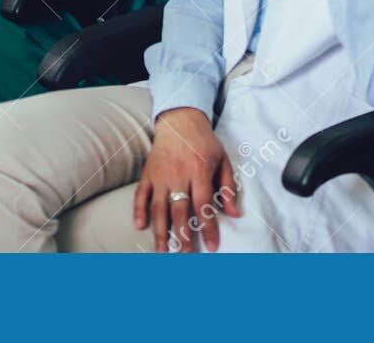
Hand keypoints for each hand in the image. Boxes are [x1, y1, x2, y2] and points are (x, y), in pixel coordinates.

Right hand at [133, 108, 240, 252]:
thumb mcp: (222, 159)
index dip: (208, 227)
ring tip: (163, 251)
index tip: (212, 246)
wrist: (180, 119)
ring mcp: (160, 175)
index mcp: (199, 170)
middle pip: (180, 210)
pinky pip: (140, 195)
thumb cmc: (204, 141)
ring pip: (158, 207)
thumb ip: (228, 187)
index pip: (203, 204)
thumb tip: (234, 213)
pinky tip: (140, 226)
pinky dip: (139, 211)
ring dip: (160, 231)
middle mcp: (178, 174)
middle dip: (183, 236)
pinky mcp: (147, 174)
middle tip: (186, 256)